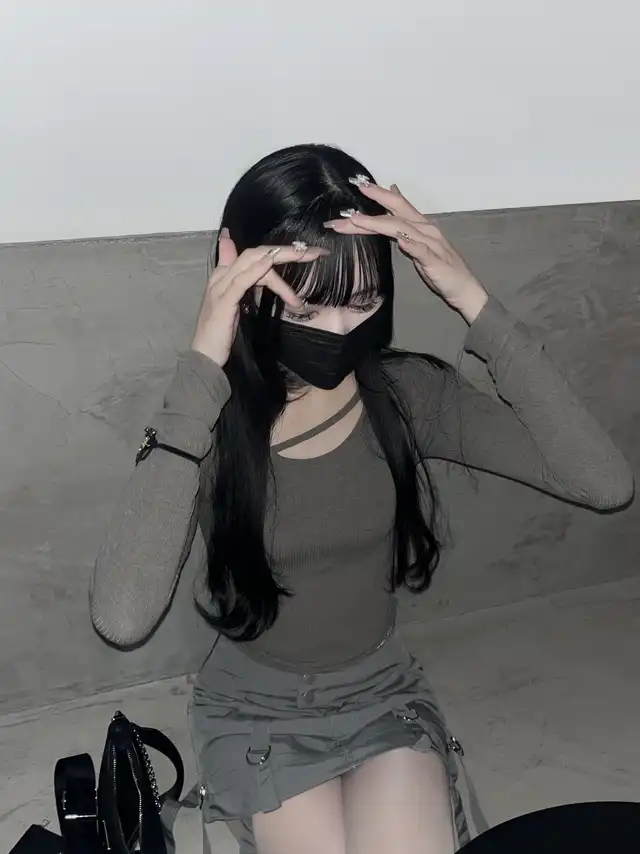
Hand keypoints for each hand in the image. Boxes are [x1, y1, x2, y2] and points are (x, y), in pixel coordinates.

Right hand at [191, 230, 326, 365]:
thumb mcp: (237, 304)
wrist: (204, 356)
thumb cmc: (221, 333)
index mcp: (225, 275)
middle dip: (286, 251)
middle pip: (256, 254)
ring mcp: (221, 287)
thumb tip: (260, 270)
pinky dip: (256, 270)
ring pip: (251, 262)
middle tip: (313, 251)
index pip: (254, 256)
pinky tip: (270, 264)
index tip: (306, 252)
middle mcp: (222, 276)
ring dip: (279, 258)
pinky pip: (241, 281)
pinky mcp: (223, 302)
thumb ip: (246, 285)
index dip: (280, 251)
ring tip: (303, 256)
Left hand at [324, 183, 487, 323]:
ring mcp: (431, 244)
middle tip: (356, 188)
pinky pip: (422, 251)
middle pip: (396, 211)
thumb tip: (394, 195)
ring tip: (357, 219)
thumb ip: (406, 222)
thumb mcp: (420, 241)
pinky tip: (400, 241)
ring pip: (401, 228)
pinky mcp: (435, 262)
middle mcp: (426, 229)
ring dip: (378, 223)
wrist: (465, 288)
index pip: (397, 204)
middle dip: (375, 199)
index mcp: (420, 225)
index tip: (358, 184)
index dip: (378, 193)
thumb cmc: (441, 268)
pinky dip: (411, 244)